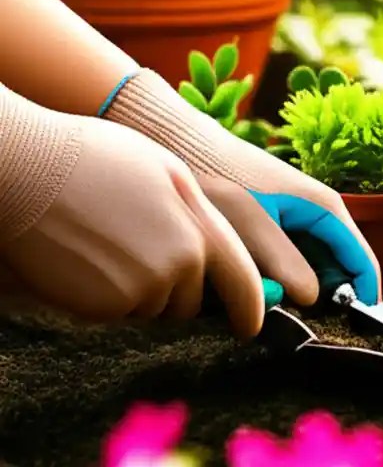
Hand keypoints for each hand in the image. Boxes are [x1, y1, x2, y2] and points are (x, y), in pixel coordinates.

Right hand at [0, 116, 264, 337]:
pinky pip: (116, 313)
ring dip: (138, 291)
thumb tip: (213, 249)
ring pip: (152, 308)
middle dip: (174, 290)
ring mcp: (142, 289)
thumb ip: (199, 214)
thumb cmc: (95, 159)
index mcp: (201, 229)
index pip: (241, 282)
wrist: (27, 172)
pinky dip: (105, 297)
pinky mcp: (104, 308)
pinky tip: (85, 261)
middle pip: (190, 302)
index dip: (250, 309)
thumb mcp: (166, 171)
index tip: (250, 327)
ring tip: (106, 246)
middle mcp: (179, 264)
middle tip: (137, 251)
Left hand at [101, 70, 381, 304]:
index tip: (354, 328)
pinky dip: (280, 278)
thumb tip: (312, 299)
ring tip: (273, 308)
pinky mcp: (276, 225)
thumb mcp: (252, 224)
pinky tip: (256, 290)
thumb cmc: (221, 176)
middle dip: (326, 298)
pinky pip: (290, 261)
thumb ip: (284, 263)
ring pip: (312, 268)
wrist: (185, 145)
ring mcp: (298, 220)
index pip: (362, 262)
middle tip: (299, 324)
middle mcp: (319, 215)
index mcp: (326, 209)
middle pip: (338, 269)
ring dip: (299, 290)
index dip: (363, 298)